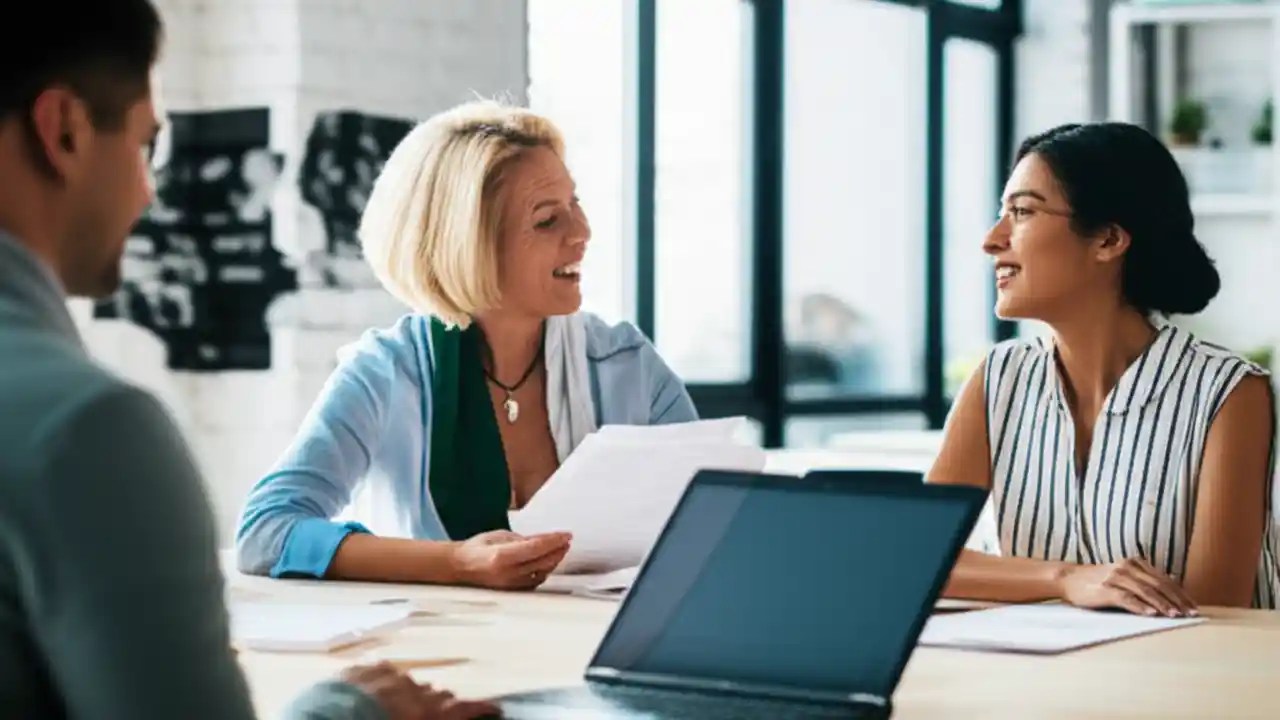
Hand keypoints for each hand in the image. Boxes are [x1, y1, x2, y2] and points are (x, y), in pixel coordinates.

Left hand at [340, 662, 497, 719]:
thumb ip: (434, 718)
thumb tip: (449, 708)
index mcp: (429, 714)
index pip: (466, 708)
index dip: (483, 707)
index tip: (496, 708)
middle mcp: (415, 691)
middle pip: (439, 695)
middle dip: (440, 704)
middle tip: (436, 715)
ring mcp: (389, 677)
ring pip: (410, 683)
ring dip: (409, 694)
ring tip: (398, 707)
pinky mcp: (364, 670)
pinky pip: (382, 673)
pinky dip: (384, 683)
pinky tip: (376, 691)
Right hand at [449, 530, 570, 589]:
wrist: (460, 567)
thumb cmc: (477, 548)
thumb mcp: (499, 536)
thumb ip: (522, 539)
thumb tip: (544, 540)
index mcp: (502, 556)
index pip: (536, 547)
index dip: (554, 540)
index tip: (567, 534)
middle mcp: (508, 572)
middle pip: (542, 561)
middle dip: (558, 550)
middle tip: (567, 540)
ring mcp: (511, 585)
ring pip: (542, 573)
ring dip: (554, 560)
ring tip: (562, 549)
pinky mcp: (513, 591)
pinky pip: (535, 581)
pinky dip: (545, 571)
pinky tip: (550, 562)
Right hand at [1057, 558, 1198, 616]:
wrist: (1068, 578)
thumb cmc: (1097, 581)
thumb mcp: (1123, 575)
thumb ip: (1144, 579)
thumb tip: (1171, 586)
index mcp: (1135, 563)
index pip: (1164, 580)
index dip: (1181, 594)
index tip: (1193, 607)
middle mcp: (1128, 567)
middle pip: (1159, 585)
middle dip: (1177, 600)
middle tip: (1190, 614)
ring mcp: (1116, 577)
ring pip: (1146, 591)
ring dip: (1162, 604)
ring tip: (1175, 616)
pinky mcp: (1105, 589)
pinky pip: (1127, 598)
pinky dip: (1141, 606)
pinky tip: (1151, 614)